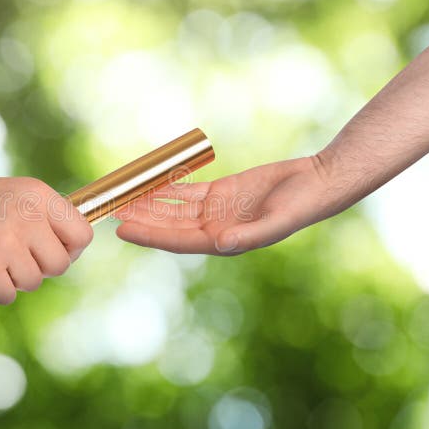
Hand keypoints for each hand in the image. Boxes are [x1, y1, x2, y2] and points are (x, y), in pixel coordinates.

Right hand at [0, 173, 92, 304]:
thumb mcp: (13, 194)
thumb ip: (41, 217)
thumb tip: (69, 252)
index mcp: (39, 196)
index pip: (82, 234)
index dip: (71, 251)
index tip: (53, 254)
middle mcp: (29, 217)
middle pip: (60, 265)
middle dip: (41, 270)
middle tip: (17, 263)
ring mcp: (8, 243)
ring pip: (33, 282)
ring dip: (14, 281)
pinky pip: (8, 295)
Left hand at [116, 156, 343, 254]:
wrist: (315, 183)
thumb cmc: (300, 207)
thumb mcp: (276, 222)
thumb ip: (249, 236)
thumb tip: (221, 244)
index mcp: (224, 241)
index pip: (177, 240)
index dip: (149, 235)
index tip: (123, 230)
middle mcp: (215, 228)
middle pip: (168, 224)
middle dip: (141, 218)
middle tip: (112, 211)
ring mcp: (216, 210)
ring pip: (174, 207)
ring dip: (150, 202)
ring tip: (123, 196)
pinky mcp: (221, 191)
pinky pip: (187, 191)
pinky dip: (168, 187)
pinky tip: (149, 183)